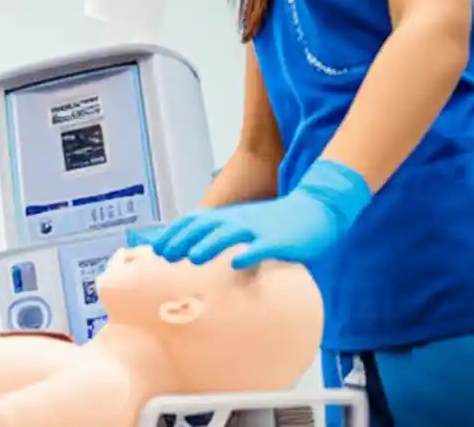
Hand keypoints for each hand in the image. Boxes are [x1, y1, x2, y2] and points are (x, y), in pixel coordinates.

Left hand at [153, 159, 372, 268]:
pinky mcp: (281, 240)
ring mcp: (260, 228)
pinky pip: (263, 247)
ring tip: (193, 258)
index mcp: (230, 217)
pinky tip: (237, 264)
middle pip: (206, 226)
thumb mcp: (245, 225)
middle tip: (165, 256)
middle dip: (183, 239)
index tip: (156, 249)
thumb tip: (196, 251)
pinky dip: (249, 254)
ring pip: (230, 234)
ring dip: (210, 245)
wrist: (318, 209)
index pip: (195, 221)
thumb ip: (223, 235)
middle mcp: (240, 219)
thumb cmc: (277, 223)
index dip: (174, 233)